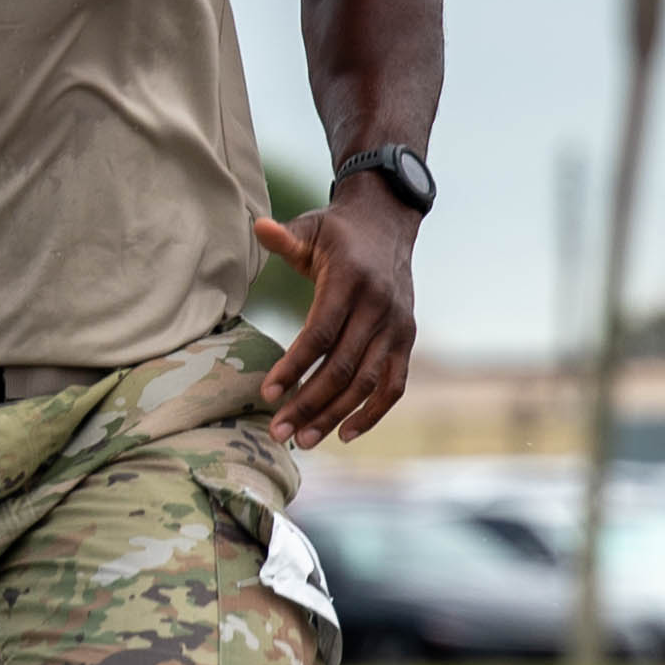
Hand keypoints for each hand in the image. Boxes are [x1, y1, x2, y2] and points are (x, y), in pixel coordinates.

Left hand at [258, 194, 421, 443]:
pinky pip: (394, 385)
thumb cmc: (337, 232)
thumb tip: (258, 227)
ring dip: (335, 415)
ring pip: (367, 382)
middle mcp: (378, 307)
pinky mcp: (406, 340)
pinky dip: (373, 413)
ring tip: (303, 440)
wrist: (388, 224)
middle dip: (309, 403)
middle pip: (342, 367)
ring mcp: (396, 326)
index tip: (267, 393)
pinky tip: (345, 434)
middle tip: (278, 432)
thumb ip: (285, 237)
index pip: (320, 334)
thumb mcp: (311, 229)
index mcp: (350, 280)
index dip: (294, 366)